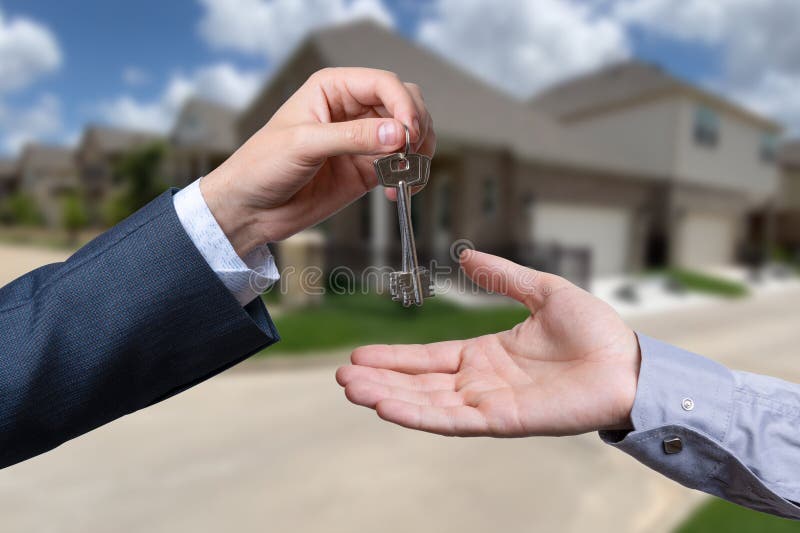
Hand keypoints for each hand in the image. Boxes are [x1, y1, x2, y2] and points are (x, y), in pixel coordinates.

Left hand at [200, 67, 435, 256]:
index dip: (404, 105)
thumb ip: (352, 138)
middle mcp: (352, 109)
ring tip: (407, 176)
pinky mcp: (367, 170)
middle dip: (417, 126)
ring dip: (418, 153)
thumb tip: (399, 134)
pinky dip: (409, 177)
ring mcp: (362, 140)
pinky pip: (401, 166)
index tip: (409, 134)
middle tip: (411, 155)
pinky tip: (397, 192)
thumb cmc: (262, 166)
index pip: (384, 84)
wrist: (250, 209)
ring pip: (410, 134)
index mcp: (333, 88)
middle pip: (405, 104)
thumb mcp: (303, 145)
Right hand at [336, 250, 640, 436]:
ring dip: (388, 396)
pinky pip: (452, 420)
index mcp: (486, 353)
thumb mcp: (541, 291)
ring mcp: (489, 403)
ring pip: (428, 402)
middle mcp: (481, 382)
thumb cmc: (595, 332)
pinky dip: (418, 414)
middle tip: (344, 375)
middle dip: (380, 379)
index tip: (361, 353)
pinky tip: (387, 406)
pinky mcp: (503, 420)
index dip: (395, 357)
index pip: (429, 358)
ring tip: (352, 388)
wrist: (629, 363)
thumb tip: (467, 255)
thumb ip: (503, 275)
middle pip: (419, 383)